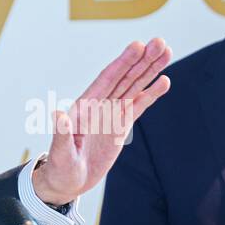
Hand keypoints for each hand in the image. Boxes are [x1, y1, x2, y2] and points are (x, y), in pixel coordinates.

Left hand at [31, 39, 171, 205]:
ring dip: (150, 70)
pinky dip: (151, 94)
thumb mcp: (60, 153)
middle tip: (160, 42)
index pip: (107, 79)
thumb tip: (58, 114)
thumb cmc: (60, 168)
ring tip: (166, 52)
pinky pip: (139, 106)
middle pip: (125, 77)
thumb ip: (62, 134)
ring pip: (134, 86)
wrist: (68, 181)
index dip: (122, 63)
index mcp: (85, 107)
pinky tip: (163, 81)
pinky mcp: (121, 126)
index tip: (137, 46)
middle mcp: (100, 105)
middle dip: (142, 60)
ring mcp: (112, 114)